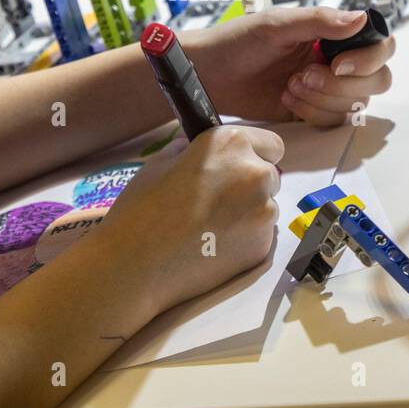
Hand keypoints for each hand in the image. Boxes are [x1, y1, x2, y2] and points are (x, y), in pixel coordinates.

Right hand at [94, 125, 283, 313]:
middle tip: (217, 201)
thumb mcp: (160, 163)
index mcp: (232, 143)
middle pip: (269, 176)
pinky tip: (214, 246)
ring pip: (266, 207)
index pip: (271, 145)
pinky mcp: (263, 247)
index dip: (255, 155)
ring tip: (212, 228)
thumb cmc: (142, 206)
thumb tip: (195, 150)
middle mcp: (256, 173)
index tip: (235, 168)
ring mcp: (264, 212)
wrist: (136, 263)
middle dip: (250, 185)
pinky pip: (261, 236)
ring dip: (249, 212)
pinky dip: (244, 239)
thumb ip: (189, 151)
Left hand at [183, 6, 394, 125]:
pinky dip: (312, 113)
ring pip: (355, 105)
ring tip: (289, 86)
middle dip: (343, 85)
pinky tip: (287, 100)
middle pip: (376, 81)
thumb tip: (362, 18)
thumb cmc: (238, 41)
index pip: (378, 46)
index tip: (338, 64)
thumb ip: (320, 21)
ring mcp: (326, 89)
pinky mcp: (312, 112)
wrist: (208, 75)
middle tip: (303, 77)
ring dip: (322, 99)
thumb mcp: (277, 24)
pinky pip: (332, 121)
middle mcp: (336, 61)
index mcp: (333, 35)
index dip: (369, 59)